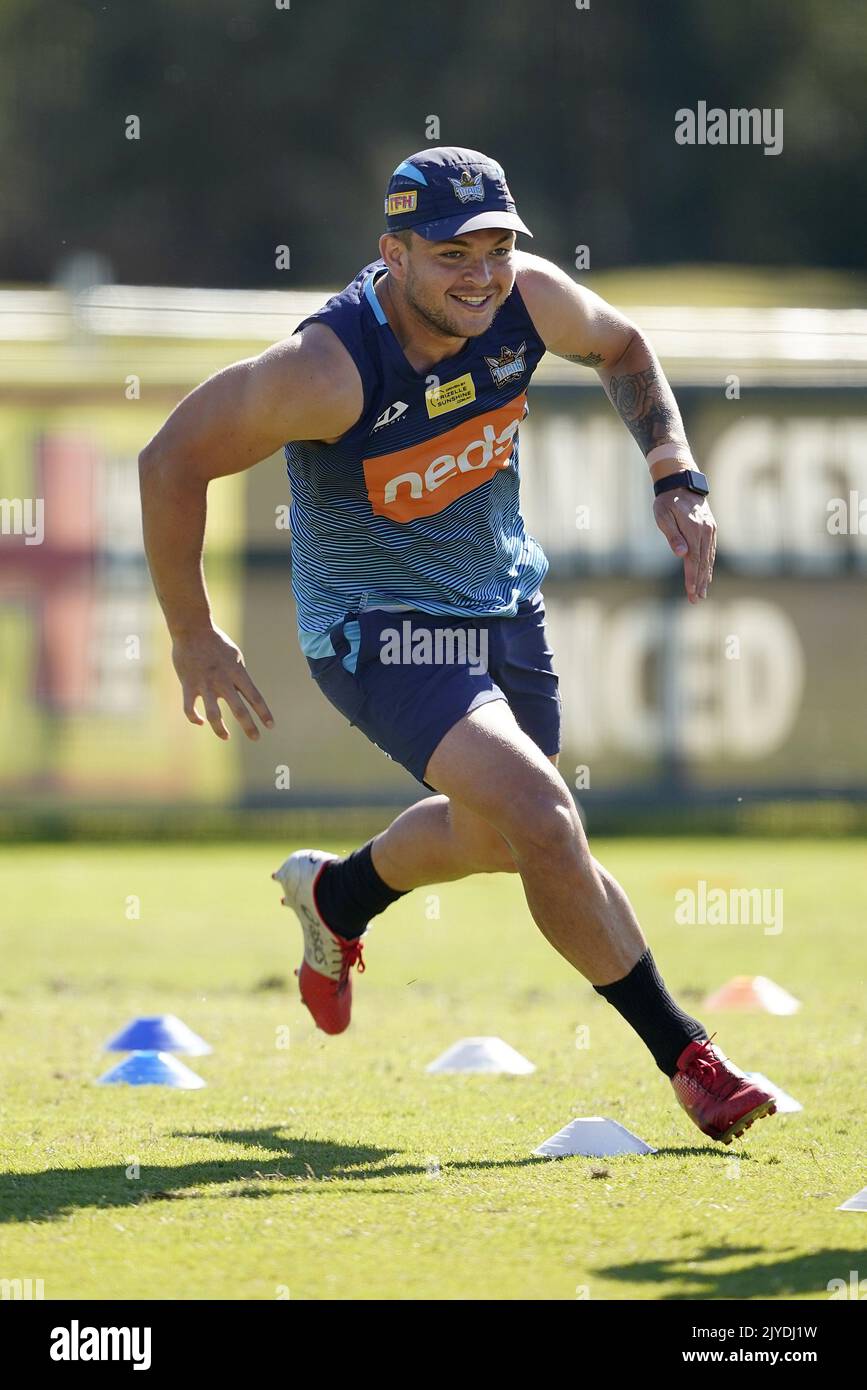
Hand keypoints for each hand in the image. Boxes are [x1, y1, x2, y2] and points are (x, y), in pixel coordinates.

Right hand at [171, 624, 273, 739]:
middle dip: (249, 726)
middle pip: (239, 710)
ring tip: (226, 737)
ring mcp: (205, 685)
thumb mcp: (235, 656)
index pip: (255, 697)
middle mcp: (223, 681)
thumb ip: (239, 675)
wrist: (192, 629)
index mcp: (237, 673)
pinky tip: (200, 722)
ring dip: (220, 729)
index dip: (264, 713)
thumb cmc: (216, 642)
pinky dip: (194, 718)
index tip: (271, 726)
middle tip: (256, 738)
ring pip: (214, 715)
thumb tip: (243, 692)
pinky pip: (190, 709)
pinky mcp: (188, 685)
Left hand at [653, 489, 716, 602]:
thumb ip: (672, 535)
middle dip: (700, 582)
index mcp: (694, 529)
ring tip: (702, 593)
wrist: (681, 482)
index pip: (693, 559)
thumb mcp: (663, 517)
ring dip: (706, 576)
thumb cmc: (667, 501)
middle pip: (703, 562)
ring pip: (709, 558)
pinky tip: (707, 575)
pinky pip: (711, 551)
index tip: (691, 592)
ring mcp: (710, 530)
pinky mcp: (711, 528)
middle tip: (696, 600)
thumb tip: (681, 554)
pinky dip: (709, 564)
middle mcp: (706, 531)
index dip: (692, 577)